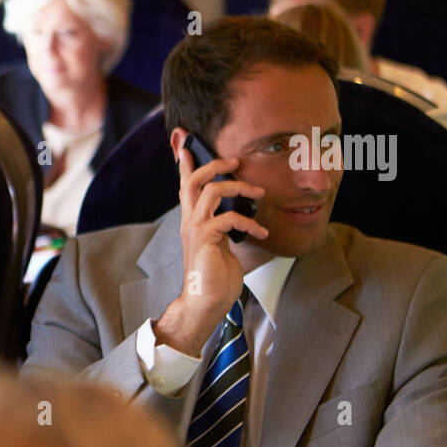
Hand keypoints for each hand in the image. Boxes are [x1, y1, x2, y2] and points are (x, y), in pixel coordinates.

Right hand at [154, 143, 267, 355]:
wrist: (205, 303)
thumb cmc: (216, 278)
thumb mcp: (222, 245)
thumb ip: (226, 227)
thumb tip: (242, 215)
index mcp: (193, 221)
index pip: (186, 186)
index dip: (185, 163)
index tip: (185, 143)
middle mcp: (190, 221)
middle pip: (195, 179)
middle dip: (214, 164)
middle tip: (234, 161)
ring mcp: (195, 229)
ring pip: (212, 190)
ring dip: (239, 187)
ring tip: (259, 194)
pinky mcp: (205, 239)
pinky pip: (228, 218)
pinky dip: (249, 222)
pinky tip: (262, 231)